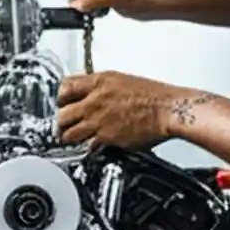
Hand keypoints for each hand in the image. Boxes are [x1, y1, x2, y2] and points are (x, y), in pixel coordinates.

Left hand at [57, 71, 185, 150]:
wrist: (169, 110)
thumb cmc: (154, 96)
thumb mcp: (125, 81)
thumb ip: (105, 89)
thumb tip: (95, 96)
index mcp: (100, 81)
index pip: (65, 87)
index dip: (61, 97)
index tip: (62, 102)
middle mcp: (95, 99)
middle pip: (62, 112)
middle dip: (62, 120)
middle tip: (65, 124)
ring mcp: (98, 119)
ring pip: (68, 132)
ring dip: (69, 136)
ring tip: (72, 139)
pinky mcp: (105, 137)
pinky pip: (86, 145)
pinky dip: (87, 147)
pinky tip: (91, 146)